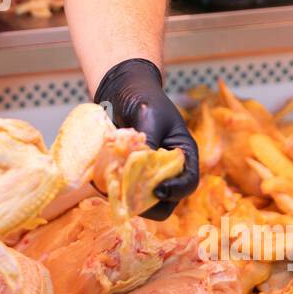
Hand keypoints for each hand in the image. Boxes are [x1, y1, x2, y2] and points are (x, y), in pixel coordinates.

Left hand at [94, 58, 198, 220]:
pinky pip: (125, 193)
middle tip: (127, 191)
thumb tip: (142, 165)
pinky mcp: (130, 175)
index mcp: (184, 154)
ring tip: (113, 182)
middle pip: (167, 201)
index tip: (157, 190)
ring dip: (129, 198)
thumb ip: (148, 140)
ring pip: (145, 203)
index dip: (175, 191)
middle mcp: (169, 168)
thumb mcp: (148, 115)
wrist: (121, 90)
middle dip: (148, 201)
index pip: (188, 183)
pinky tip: (104, 178)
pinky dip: (115, 190)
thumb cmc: (142, 97)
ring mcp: (149, 174)